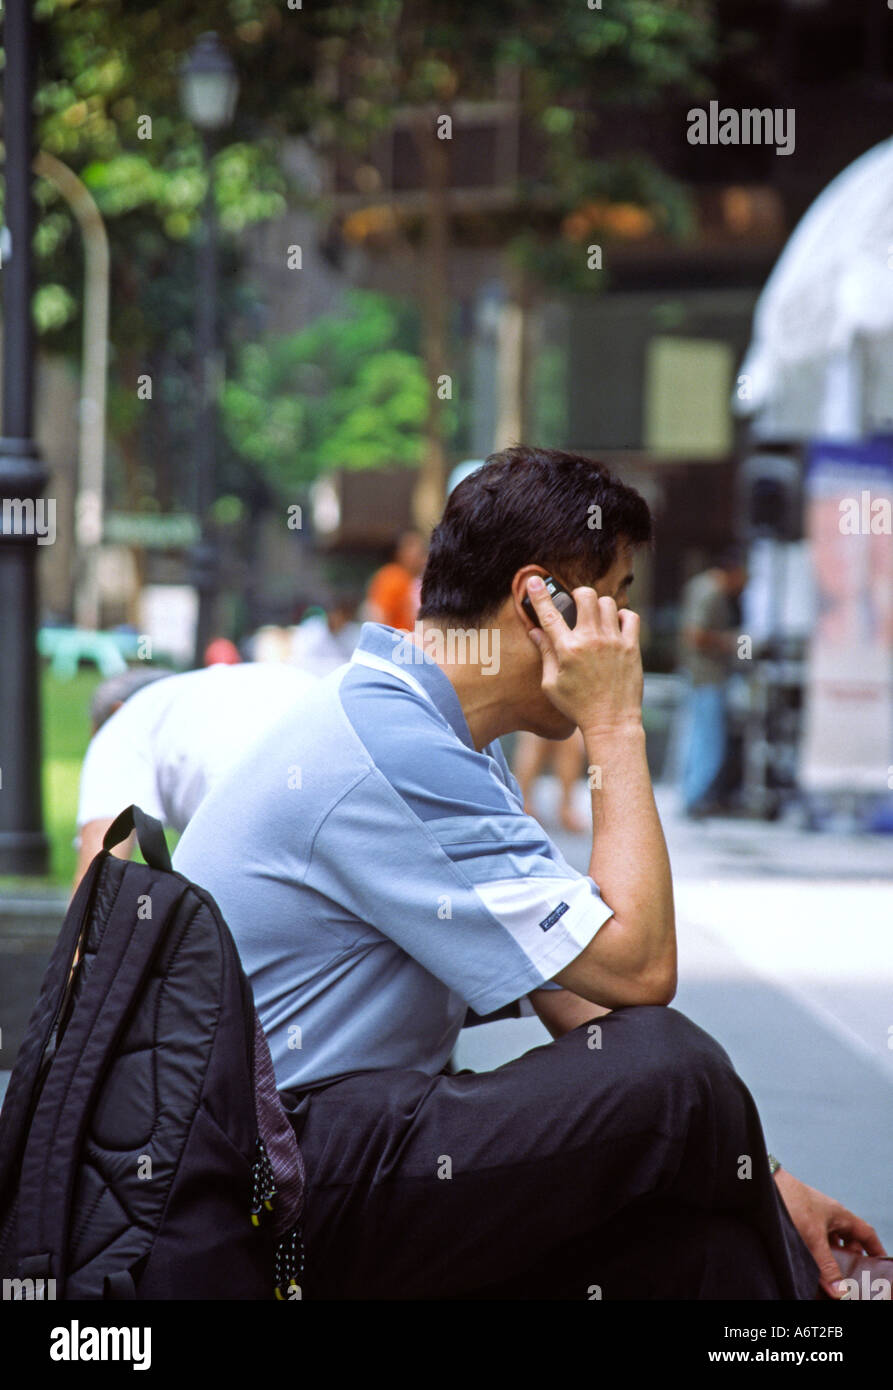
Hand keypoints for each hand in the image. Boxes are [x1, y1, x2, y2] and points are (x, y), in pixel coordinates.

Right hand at [525, 577, 642, 734]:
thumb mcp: (551, 685)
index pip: (549, 614)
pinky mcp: (632, 647)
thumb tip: (536, 632)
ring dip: (599, 606)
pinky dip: (622, 617)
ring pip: (608, 603)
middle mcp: (591, 640)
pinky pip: (630, 616)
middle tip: (576, 604)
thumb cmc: (578, 707)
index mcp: (567, 650)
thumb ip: (545, 654)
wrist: (611, 722)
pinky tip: (615, 627)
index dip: (539, 594)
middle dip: (578, 594)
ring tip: (596, 620)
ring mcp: (614, 642)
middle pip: (586, 596)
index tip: (533, 579)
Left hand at [773, 1168, 885, 1298]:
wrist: (761, 1185)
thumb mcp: (813, 1238)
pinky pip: (813, 1242)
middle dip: (852, 1259)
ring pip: (829, 1243)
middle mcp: (828, 1215)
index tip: (881, 1265)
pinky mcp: (797, 1222)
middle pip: (848, 1240)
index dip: (875, 1249)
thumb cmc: (791, 1200)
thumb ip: (827, 1266)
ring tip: (831, 1278)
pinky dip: (815, 1255)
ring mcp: (812, 1218)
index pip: (865, 1233)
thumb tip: (841, 1291)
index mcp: (839, 1214)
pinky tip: (810, 1267)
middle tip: (853, 1280)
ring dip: (831, 1259)